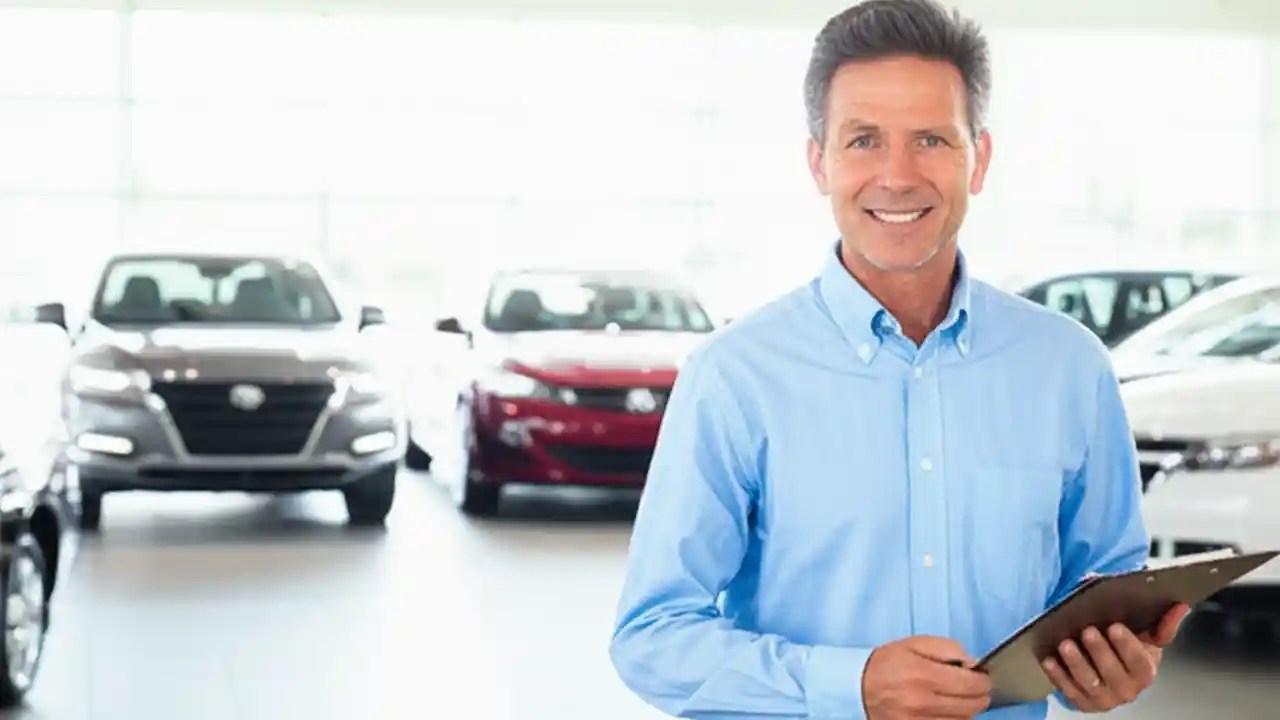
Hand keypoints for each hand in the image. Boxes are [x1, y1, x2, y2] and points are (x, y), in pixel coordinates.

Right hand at [863, 636, 992, 718]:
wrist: (856, 687)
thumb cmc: (885, 664)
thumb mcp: (914, 643)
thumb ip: (947, 648)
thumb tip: (972, 664)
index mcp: (923, 675)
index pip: (971, 684)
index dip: (983, 680)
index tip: (982, 677)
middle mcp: (921, 701)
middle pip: (972, 706)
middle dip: (979, 695)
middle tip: (974, 687)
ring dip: (967, 709)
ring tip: (957, 697)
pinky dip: (953, 719)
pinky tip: (947, 710)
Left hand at [1041, 604, 1190, 712]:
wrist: (1112, 671)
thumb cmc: (1129, 649)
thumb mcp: (1147, 636)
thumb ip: (1162, 623)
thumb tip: (1180, 606)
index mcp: (1145, 671)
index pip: (1140, 662)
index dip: (1127, 645)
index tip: (1115, 627)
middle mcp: (1127, 689)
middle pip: (1113, 673)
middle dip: (1100, 651)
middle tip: (1087, 631)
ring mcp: (1104, 698)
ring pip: (1090, 683)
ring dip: (1077, 664)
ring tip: (1066, 644)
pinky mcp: (1083, 702)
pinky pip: (1069, 690)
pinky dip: (1058, 675)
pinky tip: (1049, 659)